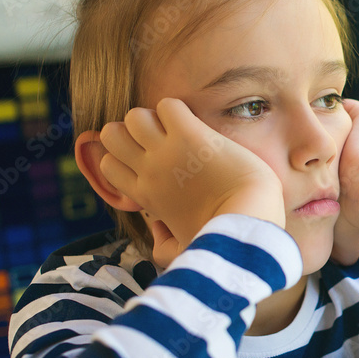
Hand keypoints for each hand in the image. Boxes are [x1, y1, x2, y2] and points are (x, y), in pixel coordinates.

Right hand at [99, 98, 286, 262]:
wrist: (250, 222)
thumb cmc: (223, 241)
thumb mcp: (183, 252)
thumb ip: (162, 247)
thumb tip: (156, 228)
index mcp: (145, 197)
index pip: (108, 165)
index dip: (125, 156)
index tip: (150, 158)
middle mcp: (148, 172)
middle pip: (111, 134)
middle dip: (131, 130)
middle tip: (161, 138)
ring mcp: (166, 152)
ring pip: (135, 115)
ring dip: (154, 117)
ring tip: (179, 130)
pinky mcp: (190, 134)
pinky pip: (168, 105)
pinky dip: (177, 109)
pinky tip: (194, 124)